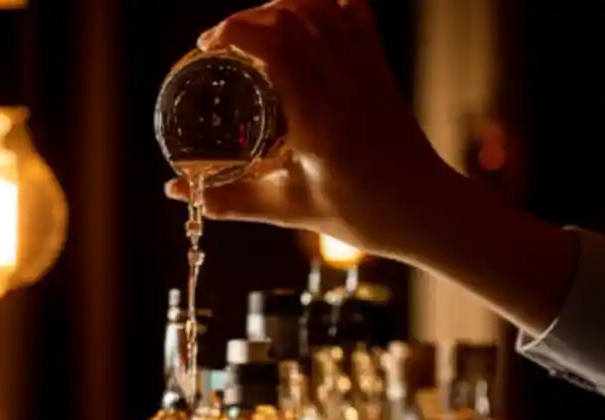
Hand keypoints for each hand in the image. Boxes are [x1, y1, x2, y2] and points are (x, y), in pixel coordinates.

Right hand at [166, 0, 458, 255]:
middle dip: (248, 17)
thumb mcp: (288, 207)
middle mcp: (344, 81)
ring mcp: (366, 71)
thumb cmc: (362, 214)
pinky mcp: (380, 71)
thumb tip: (179, 195)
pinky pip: (354, 16)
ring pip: (321, 7)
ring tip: (256, 30)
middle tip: (221, 42)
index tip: (207, 46)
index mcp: (318, 113)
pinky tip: (304, 26)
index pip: (274, 43)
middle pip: (291, 15)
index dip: (233, 31)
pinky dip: (324, 8)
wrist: (426, 211)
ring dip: (281, 8)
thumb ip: (231, 199)